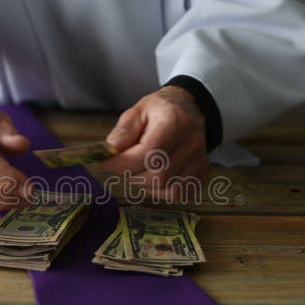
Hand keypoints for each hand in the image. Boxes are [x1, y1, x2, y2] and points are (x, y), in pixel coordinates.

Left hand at [100, 86, 208, 201]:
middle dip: (130, 174)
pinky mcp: (201, 175)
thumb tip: (109, 151)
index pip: (148, 153)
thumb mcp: (138, 111)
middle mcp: (191, 144)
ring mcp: (199, 162)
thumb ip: (123, 131)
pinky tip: (152, 174)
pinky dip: (157, 189)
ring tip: (136, 167)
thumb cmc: (161, 111)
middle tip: (118, 165)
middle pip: (156, 175)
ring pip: (164, 187)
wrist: (190, 110)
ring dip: (142, 182)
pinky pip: (174, 193)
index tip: (104, 164)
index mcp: (174, 123)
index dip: (122, 163)